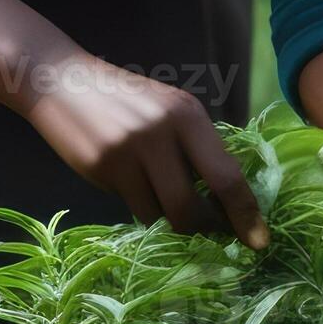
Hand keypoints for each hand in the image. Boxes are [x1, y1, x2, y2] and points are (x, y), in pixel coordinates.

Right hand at [20, 50, 270, 249]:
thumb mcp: (168, 110)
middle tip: (209, 233)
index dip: (246, 213)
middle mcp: (162, 131)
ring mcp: (129, 150)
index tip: (260, 241)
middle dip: (204, 228)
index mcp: (188, 114)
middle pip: (193, 207)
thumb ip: (195, 147)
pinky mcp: (102, 166)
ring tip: (156, 191)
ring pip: (161, 213)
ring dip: (166, 215)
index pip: (227, 175)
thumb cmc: (125, 101)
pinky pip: (133, 207)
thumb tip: (227, 201)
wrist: (62, 81)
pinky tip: (128, 181)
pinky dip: (139, 204)